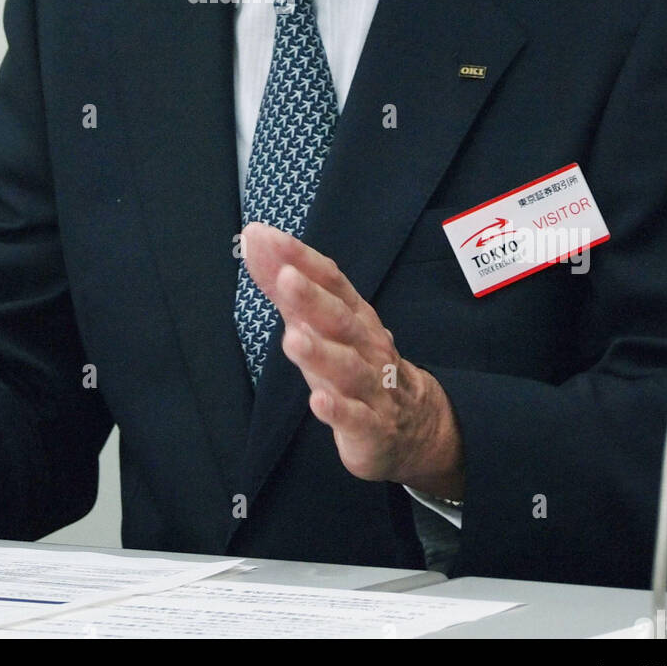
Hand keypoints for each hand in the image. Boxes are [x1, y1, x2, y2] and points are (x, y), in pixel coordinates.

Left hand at [241, 222, 463, 499]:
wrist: (412, 426)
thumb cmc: (356, 363)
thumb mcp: (321, 324)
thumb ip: (286, 287)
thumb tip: (254, 243)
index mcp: (354, 315)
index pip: (330, 280)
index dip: (300, 258)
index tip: (265, 237)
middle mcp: (365, 345)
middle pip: (340, 318)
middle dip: (313, 297)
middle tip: (286, 277)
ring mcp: (371, 386)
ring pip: (348, 367)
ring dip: (321, 353)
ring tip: (293, 339)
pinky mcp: (371, 428)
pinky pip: (356, 418)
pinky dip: (338, 410)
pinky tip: (318, 402)